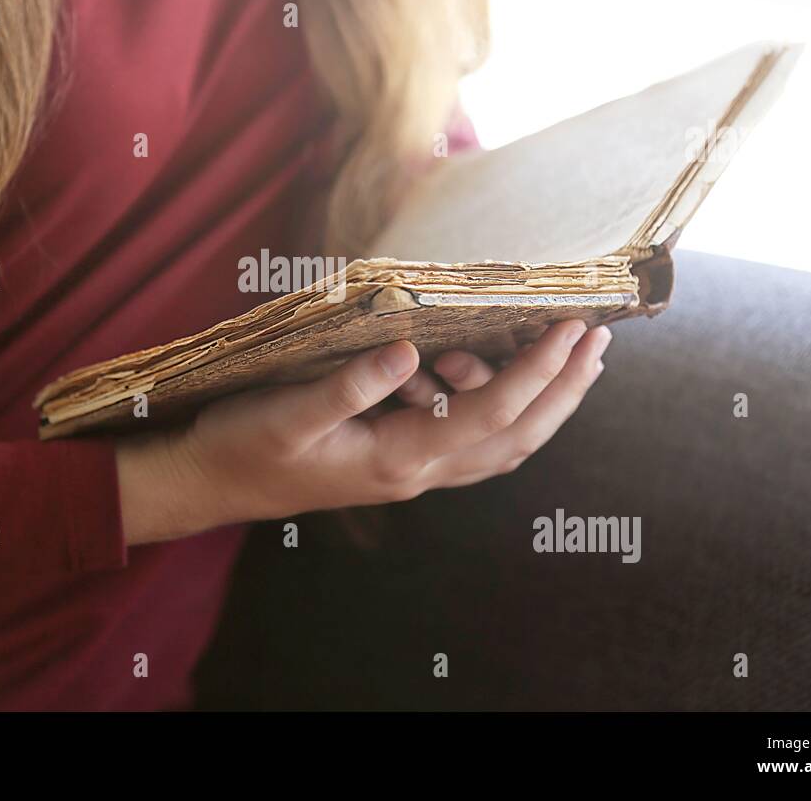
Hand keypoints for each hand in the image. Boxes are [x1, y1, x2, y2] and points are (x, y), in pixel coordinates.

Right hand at [115, 320, 610, 544]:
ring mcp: (412, 473)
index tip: (571, 328)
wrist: (213, 482)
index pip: (490, 413)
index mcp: (398, 459)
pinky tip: (511, 386)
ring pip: (502, 447)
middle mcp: (417, 473)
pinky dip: (510, 416)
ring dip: (546, 405)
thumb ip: (350, 384)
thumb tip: (409, 351)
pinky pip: (475, 445)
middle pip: (516, 438)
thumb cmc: (245, 444)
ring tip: (574, 359)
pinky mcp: (399, 463)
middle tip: (597, 340)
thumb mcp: (289, 411)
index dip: (537, 371)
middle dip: (563, 390)